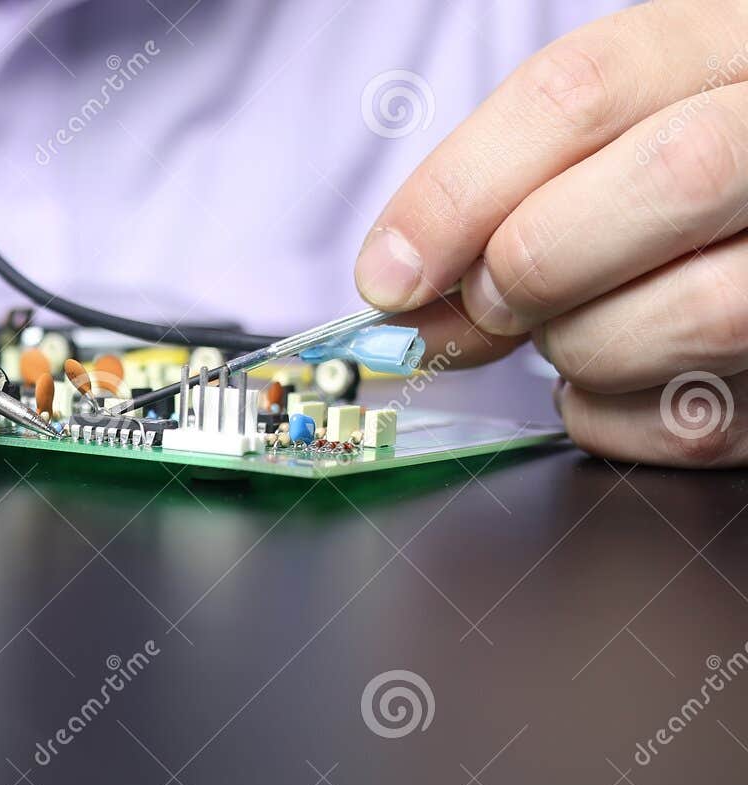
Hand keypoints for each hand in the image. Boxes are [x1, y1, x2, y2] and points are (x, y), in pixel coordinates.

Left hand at [356, 0, 747, 466]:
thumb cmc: (651, 172)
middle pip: (675, 177)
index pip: (583, 90)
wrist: (740, 213)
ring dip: (582, 346)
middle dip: (537, 266)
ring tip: (569, 327)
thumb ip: (498, 197)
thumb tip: (399, 292)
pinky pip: (699, 420)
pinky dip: (614, 414)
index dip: (461, 192)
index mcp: (724, 45)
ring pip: (705, 312)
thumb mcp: (587, 143)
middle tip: (494, 301)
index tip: (390, 274)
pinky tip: (610, 378)